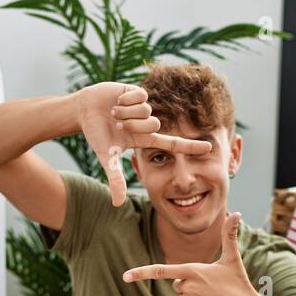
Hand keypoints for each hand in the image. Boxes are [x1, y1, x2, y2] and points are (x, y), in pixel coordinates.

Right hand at [75, 82, 212, 205]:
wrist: (85, 110)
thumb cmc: (96, 134)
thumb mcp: (107, 158)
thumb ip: (116, 179)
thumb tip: (118, 205)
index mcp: (146, 139)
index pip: (174, 143)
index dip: (192, 145)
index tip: (211, 148)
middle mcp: (148, 122)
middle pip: (155, 124)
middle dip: (134, 126)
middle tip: (118, 125)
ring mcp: (144, 106)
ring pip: (147, 110)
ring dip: (126, 113)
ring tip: (114, 113)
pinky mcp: (138, 91)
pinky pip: (141, 96)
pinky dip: (126, 100)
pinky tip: (117, 100)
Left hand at [122, 212, 272, 295]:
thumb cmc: (239, 284)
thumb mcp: (232, 259)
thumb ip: (229, 235)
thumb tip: (237, 213)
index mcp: (193, 270)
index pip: (162, 271)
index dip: (141, 273)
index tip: (125, 276)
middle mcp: (187, 287)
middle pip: (178, 283)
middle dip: (191, 284)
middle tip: (212, 287)